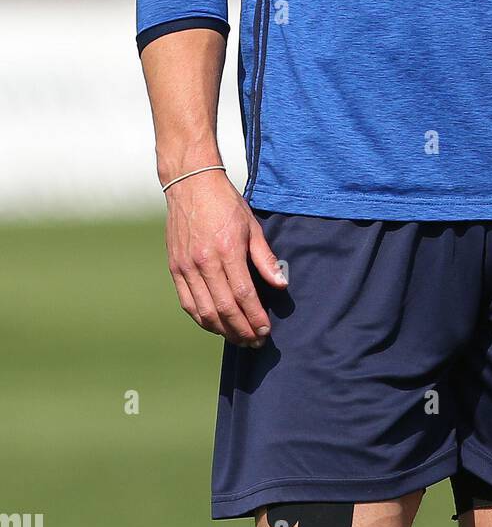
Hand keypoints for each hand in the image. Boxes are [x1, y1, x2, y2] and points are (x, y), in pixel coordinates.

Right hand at [164, 166, 287, 346]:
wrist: (190, 184)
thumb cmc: (225, 203)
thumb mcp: (252, 226)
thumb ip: (265, 258)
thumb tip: (280, 284)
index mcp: (226, 250)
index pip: (243, 294)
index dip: (255, 317)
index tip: (266, 330)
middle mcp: (204, 261)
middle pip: (224, 309)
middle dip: (242, 330)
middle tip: (255, 341)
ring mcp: (186, 266)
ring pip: (204, 311)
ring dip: (223, 330)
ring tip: (239, 338)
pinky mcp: (175, 268)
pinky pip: (188, 303)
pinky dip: (202, 319)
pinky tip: (216, 325)